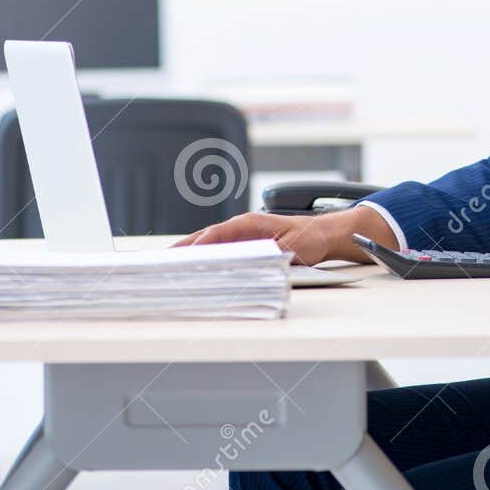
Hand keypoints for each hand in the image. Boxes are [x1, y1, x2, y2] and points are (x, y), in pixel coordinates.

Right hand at [172, 205, 398, 265]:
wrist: (327, 235)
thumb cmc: (312, 239)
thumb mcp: (291, 249)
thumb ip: (267, 256)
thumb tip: (245, 265)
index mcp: (252, 223)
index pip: (218, 233)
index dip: (199, 245)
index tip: (183, 256)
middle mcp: (245, 226)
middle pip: (209, 236)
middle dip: (185, 248)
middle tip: (162, 261)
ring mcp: (245, 234)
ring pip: (212, 242)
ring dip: (193, 252)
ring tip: (170, 264)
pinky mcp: (247, 242)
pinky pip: (222, 249)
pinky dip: (206, 256)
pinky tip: (195, 266)